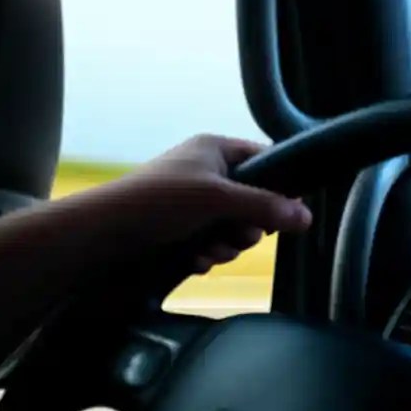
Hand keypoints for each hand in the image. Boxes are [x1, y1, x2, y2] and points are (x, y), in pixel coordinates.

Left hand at [105, 134, 312, 272]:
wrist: (103, 233)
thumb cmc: (160, 201)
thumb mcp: (218, 198)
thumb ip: (265, 206)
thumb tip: (307, 217)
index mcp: (215, 150)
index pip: (264, 159)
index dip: (279, 185)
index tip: (286, 211)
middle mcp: (206, 173)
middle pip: (253, 202)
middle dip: (247, 227)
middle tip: (237, 236)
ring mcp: (193, 203)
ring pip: (233, 228)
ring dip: (226, 245)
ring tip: (208, 251)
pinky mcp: (180, 229)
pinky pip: (212, 243)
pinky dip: (207, 254)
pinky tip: (194, 260)